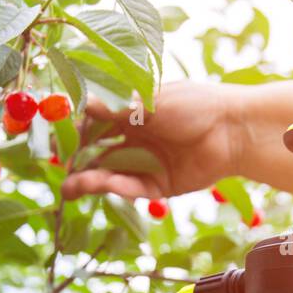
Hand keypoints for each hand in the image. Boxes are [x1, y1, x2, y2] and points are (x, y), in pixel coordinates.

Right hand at [61, 82, 243, 200]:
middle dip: (78, 164)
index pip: (96, 125)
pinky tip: (107, 185)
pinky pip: (134, 189)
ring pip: (112, 175)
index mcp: (133, 114)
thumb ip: (120, 109)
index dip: (77, 133)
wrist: (234, 130)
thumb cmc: (196, 105)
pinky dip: (119, 187)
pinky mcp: (160, 186)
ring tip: (70, 189)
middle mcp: (136, 140)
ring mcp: (147, 164)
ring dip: (91, 181)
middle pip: (99, 154)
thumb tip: (85, 103)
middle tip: (59, 172)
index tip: (59, 140)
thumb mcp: (153, 103)